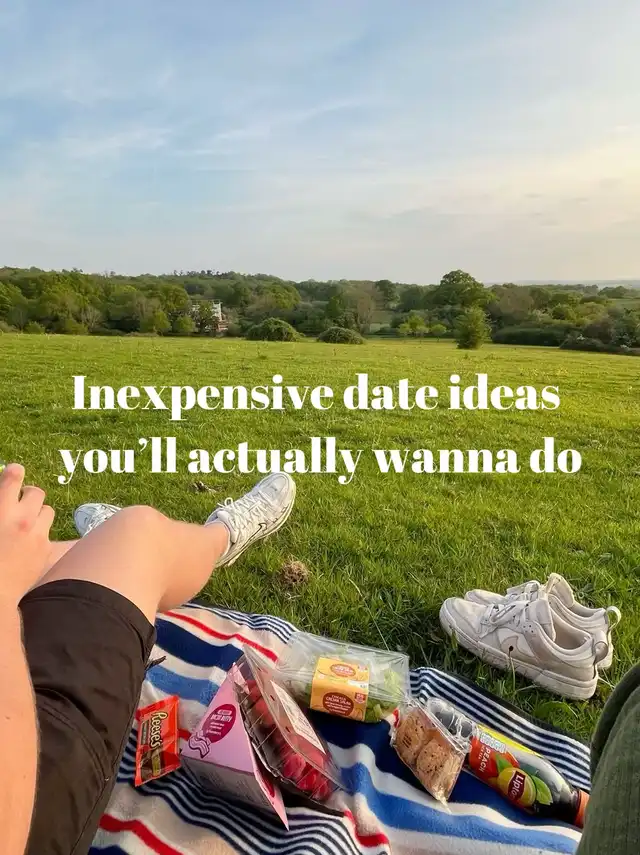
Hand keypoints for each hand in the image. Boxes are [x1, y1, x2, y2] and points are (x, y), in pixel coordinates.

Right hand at [0, 464, 54, 605]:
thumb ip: (0, 508)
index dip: (14, 472)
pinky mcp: (46, 551)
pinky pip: (47, 534)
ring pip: (47, 511)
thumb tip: (5, 500)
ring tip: (26, 522)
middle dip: (28, 494)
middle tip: (18, 502)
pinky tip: (27, 544)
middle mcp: (23, 520)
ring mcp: (37, 535)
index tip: (14, 472)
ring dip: (37, 513)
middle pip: (36, 492)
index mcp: (2, 511)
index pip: (13, 478)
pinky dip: (39, 534)